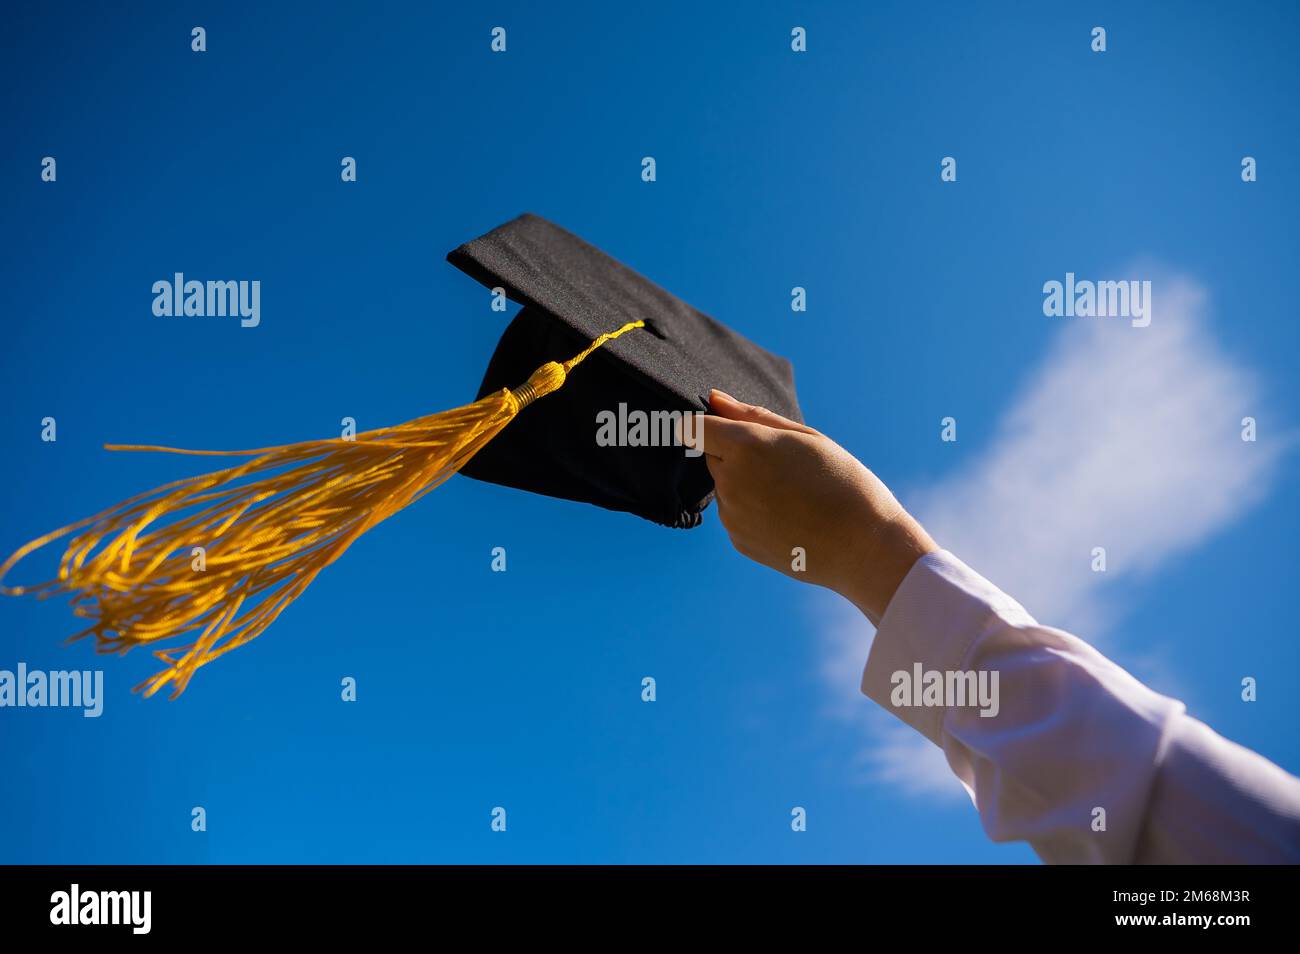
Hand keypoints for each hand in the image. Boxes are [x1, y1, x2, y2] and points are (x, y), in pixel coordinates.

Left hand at [698, 389, 936, 623]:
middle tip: (786, 464)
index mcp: (745, 447)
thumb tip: (714, 400)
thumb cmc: (842, 482)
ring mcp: (732, 515)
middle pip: (714, 456)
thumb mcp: (805, 437)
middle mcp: (729, 481)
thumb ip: (752, 416)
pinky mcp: (739, 541)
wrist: (863, 546)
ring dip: (747, 483)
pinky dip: (754, 511)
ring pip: (726, 487)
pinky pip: (737, 515)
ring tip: (794, 494)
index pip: (693, 428)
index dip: (706, 424)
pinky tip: (790, 516)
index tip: (724, 427)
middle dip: (738, 453)